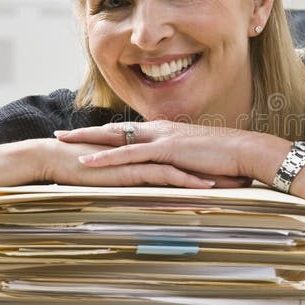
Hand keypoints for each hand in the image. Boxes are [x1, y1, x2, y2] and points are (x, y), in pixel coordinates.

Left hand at [53, 120, 258, 187]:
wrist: (246, 151)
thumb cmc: (226, 158)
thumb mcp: (196, 161)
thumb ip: (179, 165)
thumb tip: (170, 175)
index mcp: (165, 133)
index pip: (127, 132)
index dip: (103, 134)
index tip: (82, 136)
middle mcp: (158, 131)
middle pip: (113, 130)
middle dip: (85, 133)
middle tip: (59, 135)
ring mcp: (161, 138)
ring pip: (115, 138)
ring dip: (87, 142)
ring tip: (62, 145)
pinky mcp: (166, 150)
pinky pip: (129, 154)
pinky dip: (106, 158)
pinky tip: (87, 162)